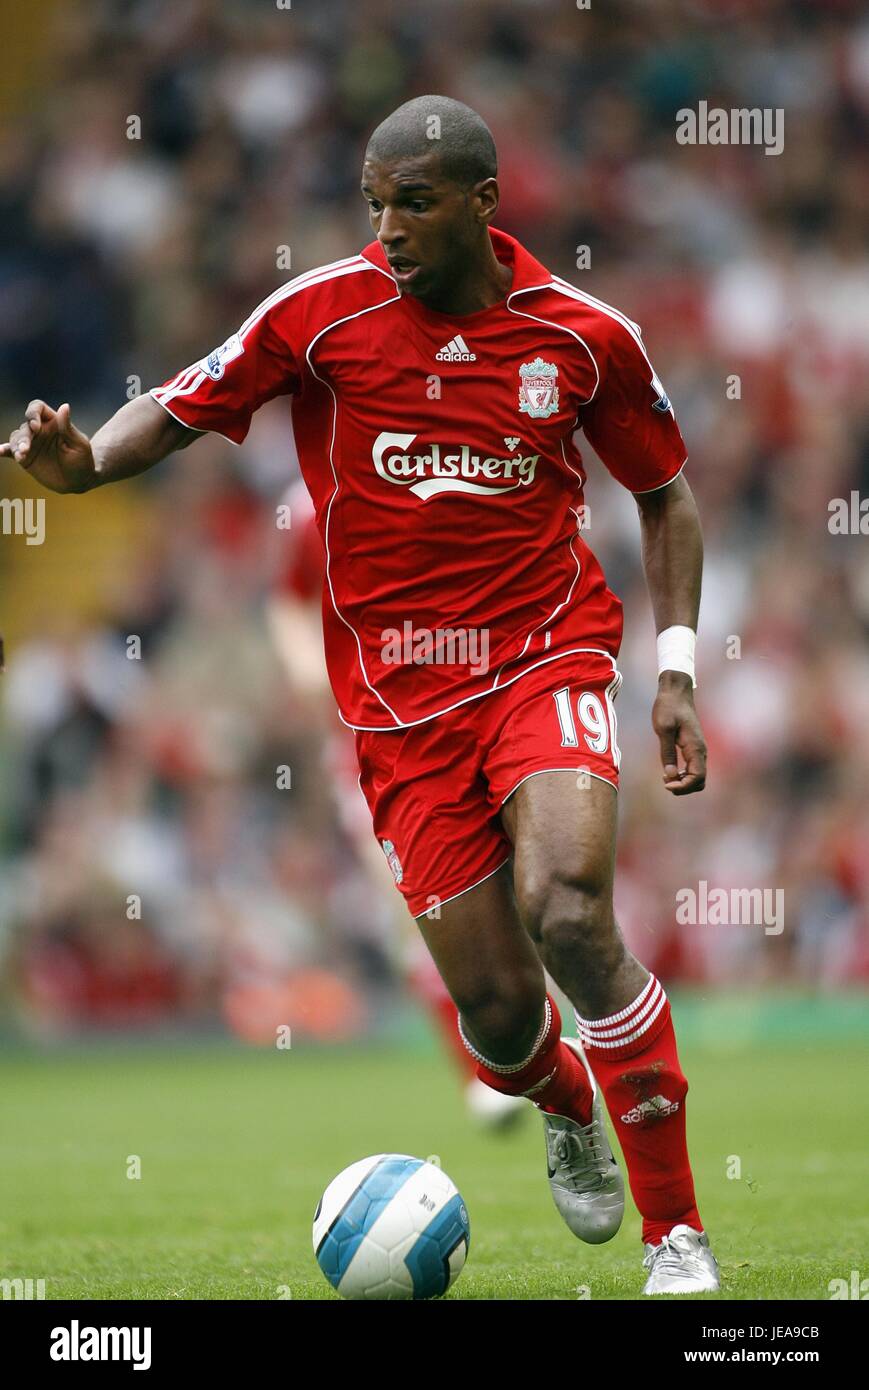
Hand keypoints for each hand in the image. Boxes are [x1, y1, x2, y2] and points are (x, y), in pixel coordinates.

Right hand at [0, 400, 94, 492]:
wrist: (78, 481)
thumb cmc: (83, 460)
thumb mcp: (79, 445)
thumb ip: (69, 427)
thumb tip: (64, 406)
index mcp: (53, 422)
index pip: (37, 408)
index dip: (33, 413)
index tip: (36, 427)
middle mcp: (39, 430)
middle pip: (25, 426)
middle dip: (24, 437)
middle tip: (26, 449)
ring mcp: (31, 444)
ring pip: (16, 438)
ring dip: (16, 446)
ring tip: (21, 456)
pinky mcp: (25, 458)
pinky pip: (11, 451)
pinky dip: (3, 450)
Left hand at [652, 671, 706, 794]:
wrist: (676, 691)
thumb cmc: (668, 707)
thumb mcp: (663, 728)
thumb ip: (667, 752)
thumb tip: (669, 775)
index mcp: (695, 747)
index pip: (697, 777)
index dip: (683, 786)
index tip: (665, 783)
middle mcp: (701, 750)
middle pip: (700, 781)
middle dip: (684, 787)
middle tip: (664, 782)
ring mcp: (699, 749)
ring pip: (698, 776)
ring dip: (684, 782)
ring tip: (666, 777)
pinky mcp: (694, 747)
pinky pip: (694, 768)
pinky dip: (684, 775)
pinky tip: (669, 771)